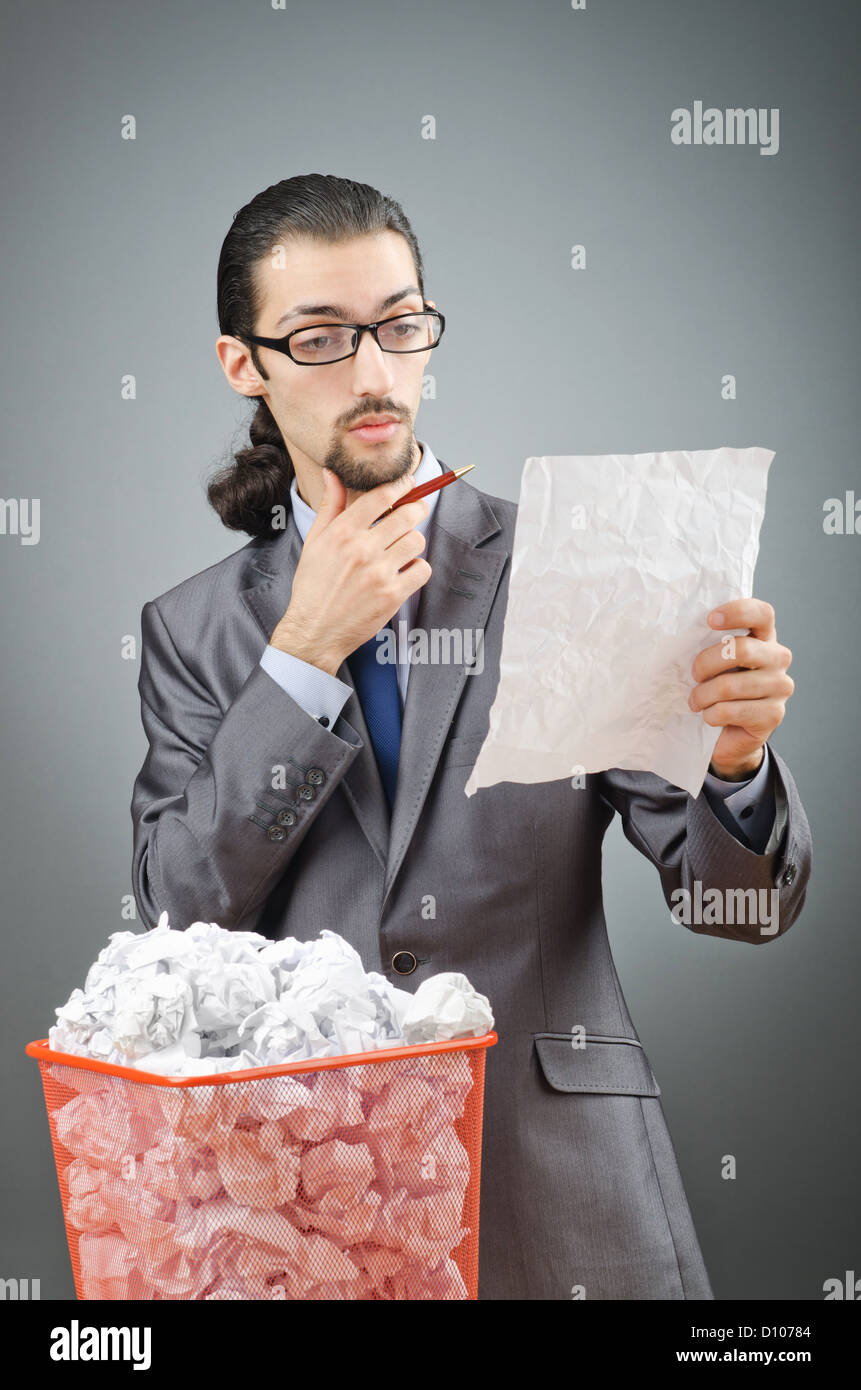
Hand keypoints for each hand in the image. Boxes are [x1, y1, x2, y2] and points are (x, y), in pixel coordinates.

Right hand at [269, 468, 431, 674]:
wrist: (314, 630)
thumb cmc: (313, 586)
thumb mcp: (315, 541)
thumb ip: (331, 506)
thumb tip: (333, 474)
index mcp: (343, 532)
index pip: (382, 496)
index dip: (401, 485)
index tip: (409, 485)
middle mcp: (362, 549)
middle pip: (408, 515)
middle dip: (416, 509)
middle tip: (415, 512)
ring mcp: (379, 573)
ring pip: (417, 540)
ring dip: (414, 542)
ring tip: (403, 548)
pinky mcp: (393, 595)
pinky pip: (422, 569)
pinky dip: (418, 569)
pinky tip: (405, 571)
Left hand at [688, 598, 794, 778]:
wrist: (729, 735)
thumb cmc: (717, 689)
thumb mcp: (715, 661)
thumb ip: (711, 643)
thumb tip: (679, 630)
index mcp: (764, 637)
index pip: (762, 613)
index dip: (737, 612)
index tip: (710, 620)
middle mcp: (778, 658)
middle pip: (741, 650)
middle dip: (706, 663)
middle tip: (694, 676)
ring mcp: (780, 686)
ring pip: (729, 685)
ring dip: (703, 695)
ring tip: (696, 701)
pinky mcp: (773, 715)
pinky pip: (729, 711)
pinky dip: (710, 715)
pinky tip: (710, 716)